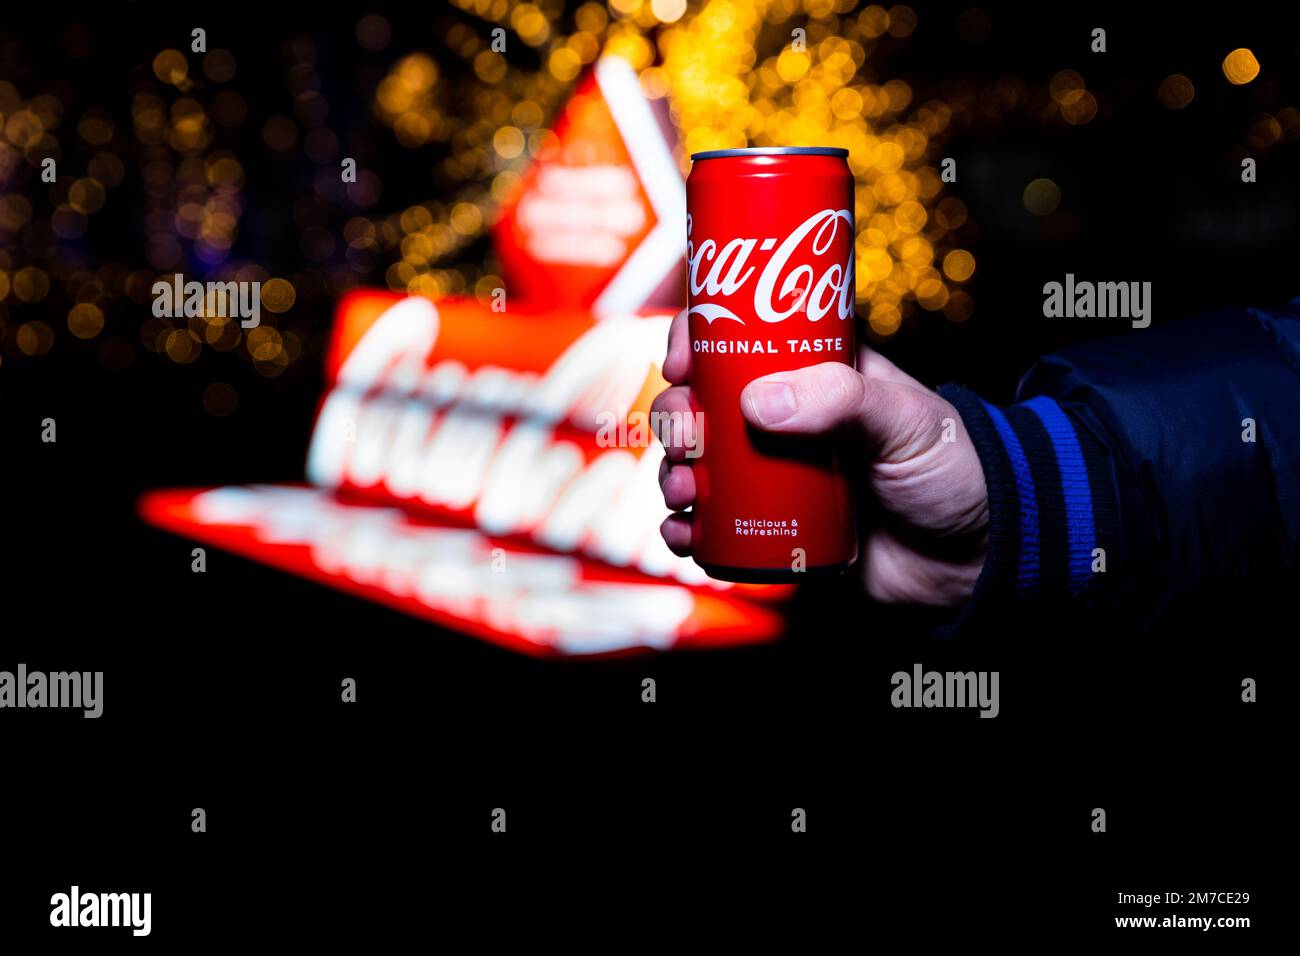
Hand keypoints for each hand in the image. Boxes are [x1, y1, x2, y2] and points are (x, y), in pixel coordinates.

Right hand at [652, 309, 989, 605]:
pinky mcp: (772, 530)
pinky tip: (684, 532)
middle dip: (676, 417)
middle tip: (683, 436)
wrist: (976, 558)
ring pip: (699, 465)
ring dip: (673, 473)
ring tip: (683, 490)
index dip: (698, 339)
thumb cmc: (954, 470)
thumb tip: (757, 402)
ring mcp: (774, 476)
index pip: (741, 338)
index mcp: (814, 374)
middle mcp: (785, 420)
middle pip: (705, 404)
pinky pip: (713, 526)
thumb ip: (842, 400)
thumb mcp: (905, 420)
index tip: (681, 360)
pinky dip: (686, 529)